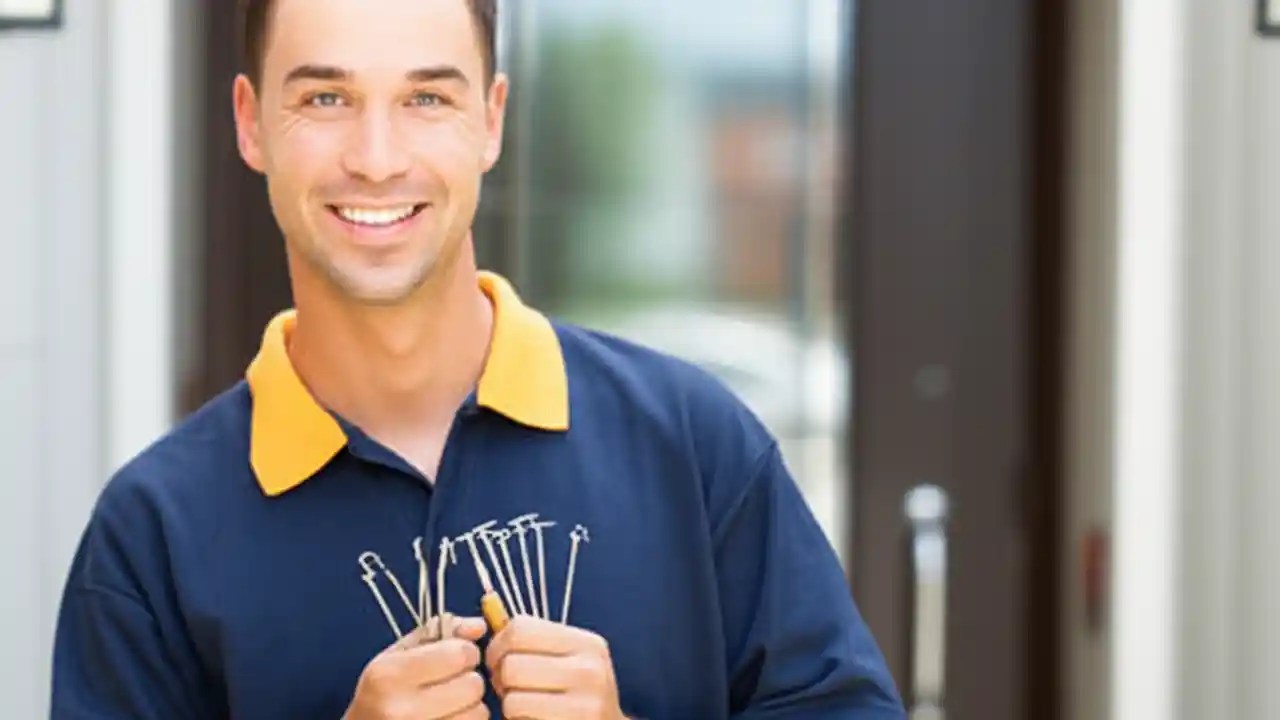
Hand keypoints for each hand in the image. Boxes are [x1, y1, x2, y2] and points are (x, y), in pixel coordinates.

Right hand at [345, 617, 488, 719]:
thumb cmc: (381, 691)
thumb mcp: (398, 654)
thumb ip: (438, 630)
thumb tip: (478, 626)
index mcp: (389, 675)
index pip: (458, 654)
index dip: (464, 650)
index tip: (455, 655)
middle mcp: (400, 709)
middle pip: (473, 685)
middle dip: (468, 680)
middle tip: (452, 682)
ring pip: (479, 713)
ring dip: (471, 706)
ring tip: (449, 704)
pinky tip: (448, 717)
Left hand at [486, 616, 625, 719]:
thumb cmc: (578, 695)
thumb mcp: (569, 660)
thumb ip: (534, 639)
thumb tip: (487, 606)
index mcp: (587, 644)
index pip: (521, 628)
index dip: (498, 645)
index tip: (500, 660)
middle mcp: (590, 671)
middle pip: (512, 664)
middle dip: (501, 678)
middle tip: (510, 688)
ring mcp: (584, 704)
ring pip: (511, 697)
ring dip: (509, 704)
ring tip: (523, 705)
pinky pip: (518, 718)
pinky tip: (533, 719)